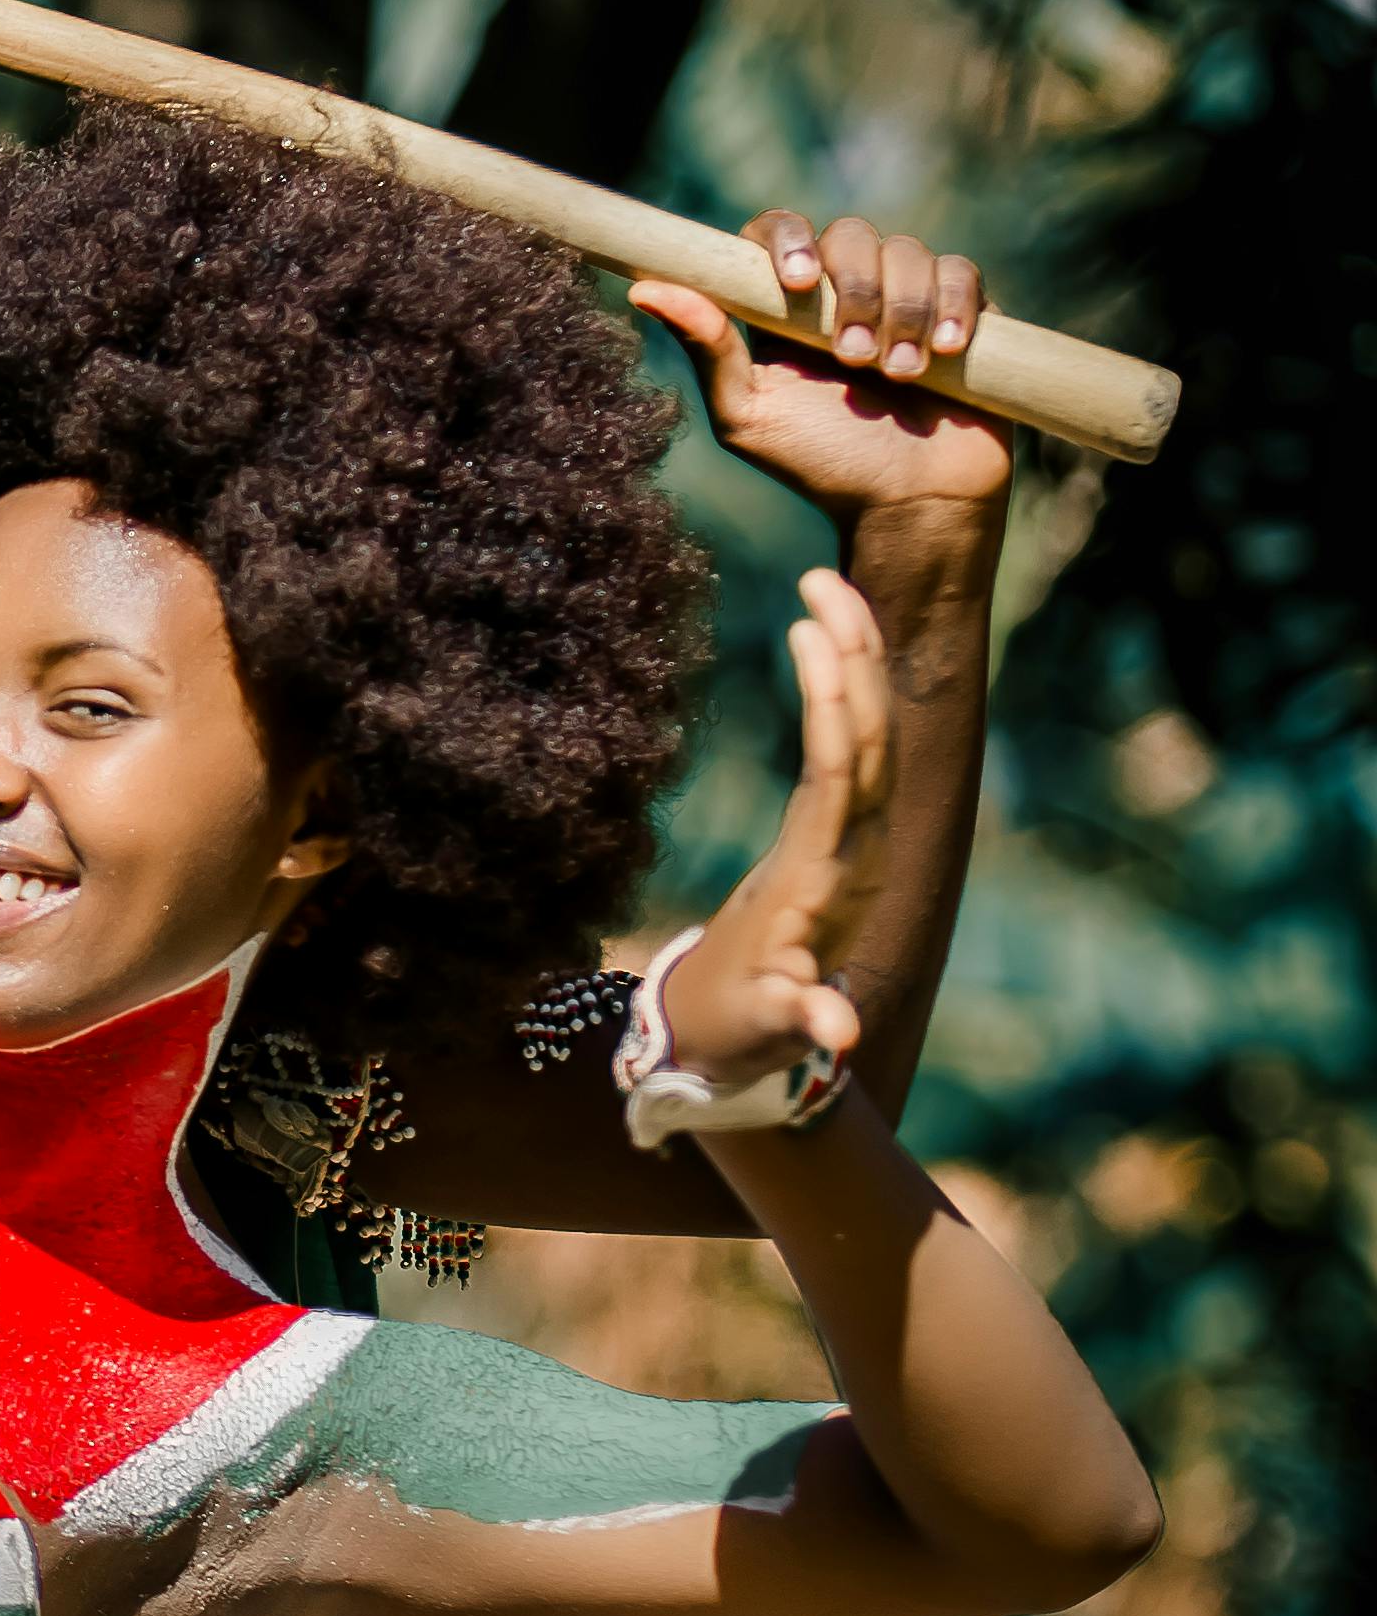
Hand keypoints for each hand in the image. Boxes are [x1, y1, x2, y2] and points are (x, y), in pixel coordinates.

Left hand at [632, 208, 1010, 530]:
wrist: (910, 504)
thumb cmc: (822, 464)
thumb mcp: (750, 415)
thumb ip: (708, 351)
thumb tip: (643, 289)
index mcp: (786, 304)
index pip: (778, 230)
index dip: (788, 239)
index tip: (797, 281)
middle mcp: (844, 289)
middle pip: (850, 233)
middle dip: (855, 292)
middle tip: (854, 359)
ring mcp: (905, 296)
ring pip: (907, 251)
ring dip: (903, 312)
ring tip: (900, 376)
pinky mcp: (960, 310)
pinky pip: (962, 273)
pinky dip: (953, 305)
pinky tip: (945, 351)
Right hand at [656, 565, 893, 1099]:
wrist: (748, 1039)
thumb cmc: (743, 1030)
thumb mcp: (770, 1026)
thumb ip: (804, 1019)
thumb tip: (838, 1033)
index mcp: (831, 881)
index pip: (841, 777)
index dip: (835, 709)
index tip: (812, 636)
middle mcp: (856, 850)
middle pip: (872, 738)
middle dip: (856, 657)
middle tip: (824, 576)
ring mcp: (851, 838)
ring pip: (868, 733)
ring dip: (853, 658)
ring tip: (825, 583)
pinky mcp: (833, 832)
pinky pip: (845, 745)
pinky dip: (837, 690)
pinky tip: (819, 641)